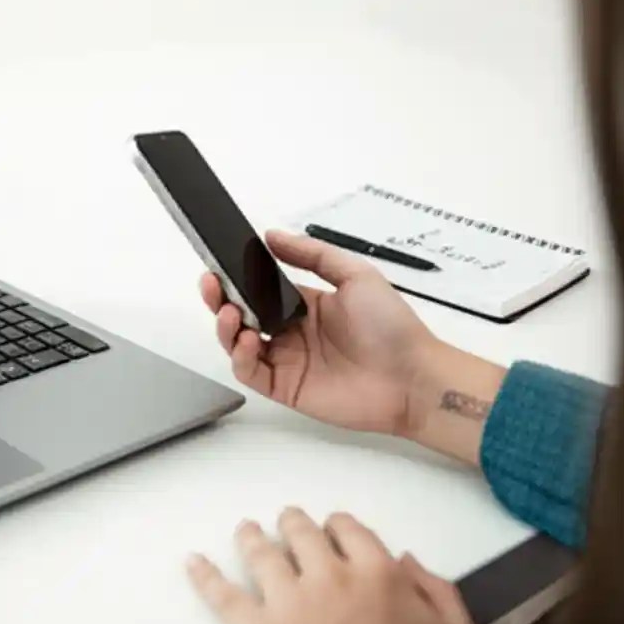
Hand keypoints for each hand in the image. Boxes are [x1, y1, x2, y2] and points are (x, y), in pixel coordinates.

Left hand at [186, 508, 478, 623]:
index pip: (350, 530)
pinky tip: (193, 563)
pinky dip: (204, 576)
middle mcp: (330, 578)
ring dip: (252, 537)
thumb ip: (440, 593)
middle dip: (294, 524)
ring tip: (246, 530)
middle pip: (302, 534)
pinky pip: (222, 595)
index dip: (339, 526)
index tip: (333, 527)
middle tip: (287, 521)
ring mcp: (289, 604)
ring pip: (262, 553)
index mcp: (379, 575)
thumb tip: (410, 563)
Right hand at [201, 230, 435, 435]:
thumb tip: (272, 236)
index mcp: (305, 305)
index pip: (259, 290)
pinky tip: (248, 339)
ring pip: (239, 343)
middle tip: (211, 284)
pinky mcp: (285, 388)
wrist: (412, 378)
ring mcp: (286, 361)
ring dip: (226, 327)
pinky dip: (240, 356)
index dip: (237, 278)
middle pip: (242, 315)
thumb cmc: (392, 327)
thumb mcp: (356, 275)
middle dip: (221, 299)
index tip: (221, 263)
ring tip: (230, 313)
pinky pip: (250, 372)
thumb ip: (313, 254)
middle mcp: (290, 332)